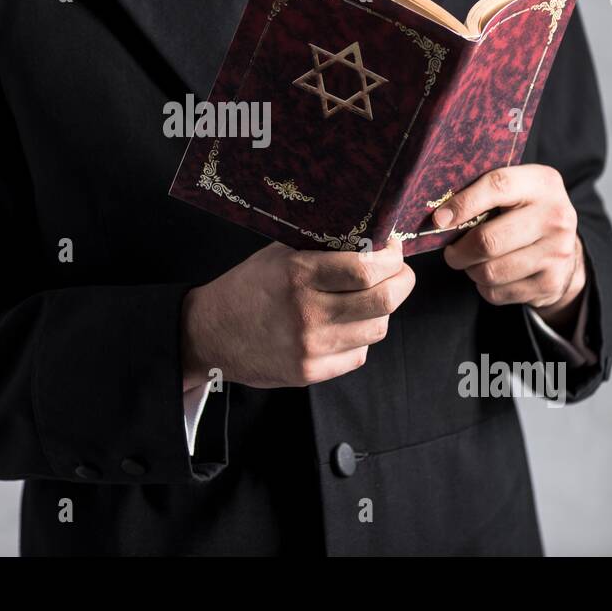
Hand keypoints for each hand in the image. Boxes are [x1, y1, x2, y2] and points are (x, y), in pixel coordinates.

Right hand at [180, 236, 414, 390]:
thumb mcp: (278, 255)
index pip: (366, 268)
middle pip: (384, 300)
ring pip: (377, 329)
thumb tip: (370, 238)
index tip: (392, 250)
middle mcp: (308, 313)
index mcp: (298, 275)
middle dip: (402, 282)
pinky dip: (360, 338)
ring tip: (370, 298)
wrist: (208, 334)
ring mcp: (311, 347)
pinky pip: (358, 355)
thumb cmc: (246, 288)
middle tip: (399, 273)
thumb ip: (320, 249)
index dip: (391, 258)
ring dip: (381, 311)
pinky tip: (345, 325)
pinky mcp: (310, 373)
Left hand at [438, 165, 585, 327]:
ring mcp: (556, 252)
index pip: (497, 186)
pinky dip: (485, 287)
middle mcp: (556, 217)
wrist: (565, 250)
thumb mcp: (516, 190)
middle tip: (451, 252)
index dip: (462, 204)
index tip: (438, 220)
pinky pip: (498, 292)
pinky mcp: (551, 283)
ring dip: (471, 270)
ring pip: (490, 271)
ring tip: (472, 262)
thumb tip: (438, 214)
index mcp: (542, 183)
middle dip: (459, 250)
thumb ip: (484, 191)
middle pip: (488, 240)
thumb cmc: (525, 213)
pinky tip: (492, 274)